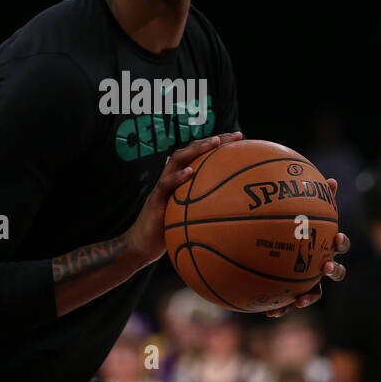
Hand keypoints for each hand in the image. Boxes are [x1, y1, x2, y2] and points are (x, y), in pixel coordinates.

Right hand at [124, 131, 243, 265]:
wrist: (141, 246)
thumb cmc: (167, 233)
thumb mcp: (190, 219)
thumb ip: (205, 211)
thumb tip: (234, 214)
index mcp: (181, 180)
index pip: (200, 156)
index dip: (219, 145)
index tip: (239, 138)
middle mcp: (172, 177)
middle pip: (191, 150)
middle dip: (213, 140)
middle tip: (234, 136)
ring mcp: (162, 187)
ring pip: (177, 159)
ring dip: (196, 149)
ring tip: (213, 142)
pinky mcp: (155, 199)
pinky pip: (166, 184)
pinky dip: (178, 177)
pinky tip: (190, 172)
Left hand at [265, 177, 351, 317]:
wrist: (279, 248)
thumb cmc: (294, 226)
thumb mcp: (302, 210)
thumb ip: (316, 198)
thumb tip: (331, 180)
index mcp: (326, 246)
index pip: (341, 244)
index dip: (342, 242)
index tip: (337, 238)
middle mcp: (322, 264)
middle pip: (337, 271)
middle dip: (334, 269)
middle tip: (326, 267)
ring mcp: (310, 281)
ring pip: (315, 292)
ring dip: (309, 297)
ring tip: (299, 301)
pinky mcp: (294, 293)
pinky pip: (289, 302)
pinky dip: (282, 307)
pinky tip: (269, 312)